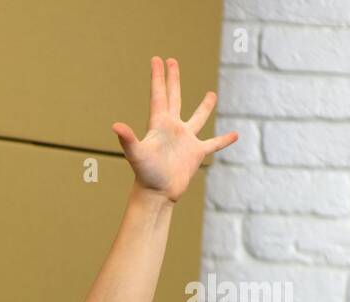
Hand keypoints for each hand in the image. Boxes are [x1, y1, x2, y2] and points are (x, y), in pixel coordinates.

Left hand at [112, 56, 237, 202]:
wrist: (156, 194)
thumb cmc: (145, 174)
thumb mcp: (136, 154)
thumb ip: (128, 139)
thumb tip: (115, 125)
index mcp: (159, 124)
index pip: (159, 94)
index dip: (158, 77)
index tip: (158, 59)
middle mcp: (172, 128)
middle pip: (174, 98)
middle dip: (173, 80)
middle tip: (172, 61)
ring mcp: (185, 140)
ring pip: (197, 119)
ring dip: (205, 107)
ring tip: (212, 94)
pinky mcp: (196, 154)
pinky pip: (213, 144)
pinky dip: (223, 140)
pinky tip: (234, 135)